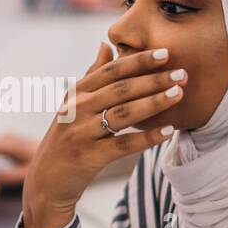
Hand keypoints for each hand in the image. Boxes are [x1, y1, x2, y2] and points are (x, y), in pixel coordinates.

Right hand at [21, 43, 184, 227]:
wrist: (46, 182)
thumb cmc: (66, 138)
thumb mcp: (72, 105)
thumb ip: (91, 76)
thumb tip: (105, 45)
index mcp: (76, 94)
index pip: (111, 71)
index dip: (138, 61)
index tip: (165, 53)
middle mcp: (77, 110)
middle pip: (120, 90)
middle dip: (153, 80)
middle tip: (182, 73)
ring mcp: (81, 133)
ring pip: (123, 114)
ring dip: (154, 103)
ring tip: (179, 94)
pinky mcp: (89, 157)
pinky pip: (123, 145)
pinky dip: (147, 137)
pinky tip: (168, 130)